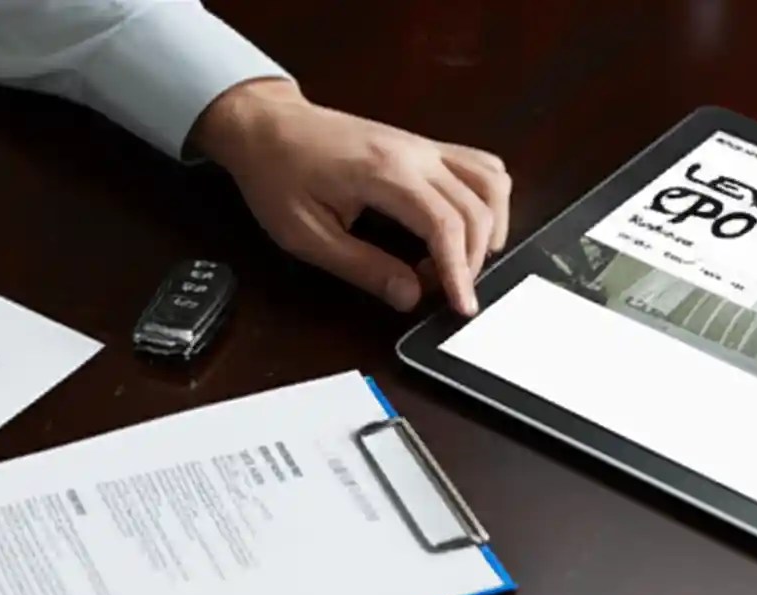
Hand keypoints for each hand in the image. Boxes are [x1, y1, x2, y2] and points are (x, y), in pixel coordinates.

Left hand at [191, 80, 510, 315]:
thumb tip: (410, 295)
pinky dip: (485, 199)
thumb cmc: (277, 176)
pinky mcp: (423, 145)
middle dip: (471, 260)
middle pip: (476, 207)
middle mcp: (415, 153)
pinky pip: (478, 165)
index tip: (462, 306)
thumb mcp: (306, 235)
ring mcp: (423, 145)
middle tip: (444, 292)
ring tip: (461, 261)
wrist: (266, 126)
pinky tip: (465, 227)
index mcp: (384, 173)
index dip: (459, 271)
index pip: (445, 224)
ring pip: (490, 180)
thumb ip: (362, 267)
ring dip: (489, 226)